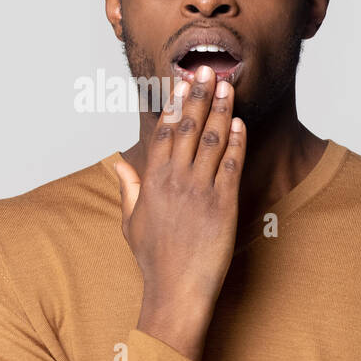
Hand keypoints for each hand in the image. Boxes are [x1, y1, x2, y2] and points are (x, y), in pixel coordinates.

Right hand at [114, 65, 245, 359]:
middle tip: (208, 70)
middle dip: (199, 96)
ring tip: (228, 87)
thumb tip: (119, 163)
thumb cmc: (154, 260)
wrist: (176, 290)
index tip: (182, 81)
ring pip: (213, 141)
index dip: (175, 104)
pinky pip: (232, 166)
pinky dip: (237, 143)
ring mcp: (200, 191)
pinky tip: (241, 124)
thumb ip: (128, 188)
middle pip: (189, 128)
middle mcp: (175, 180)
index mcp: (152, 181)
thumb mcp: (131, 222)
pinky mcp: (224, 205)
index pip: (165, 132)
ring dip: (222, 111)